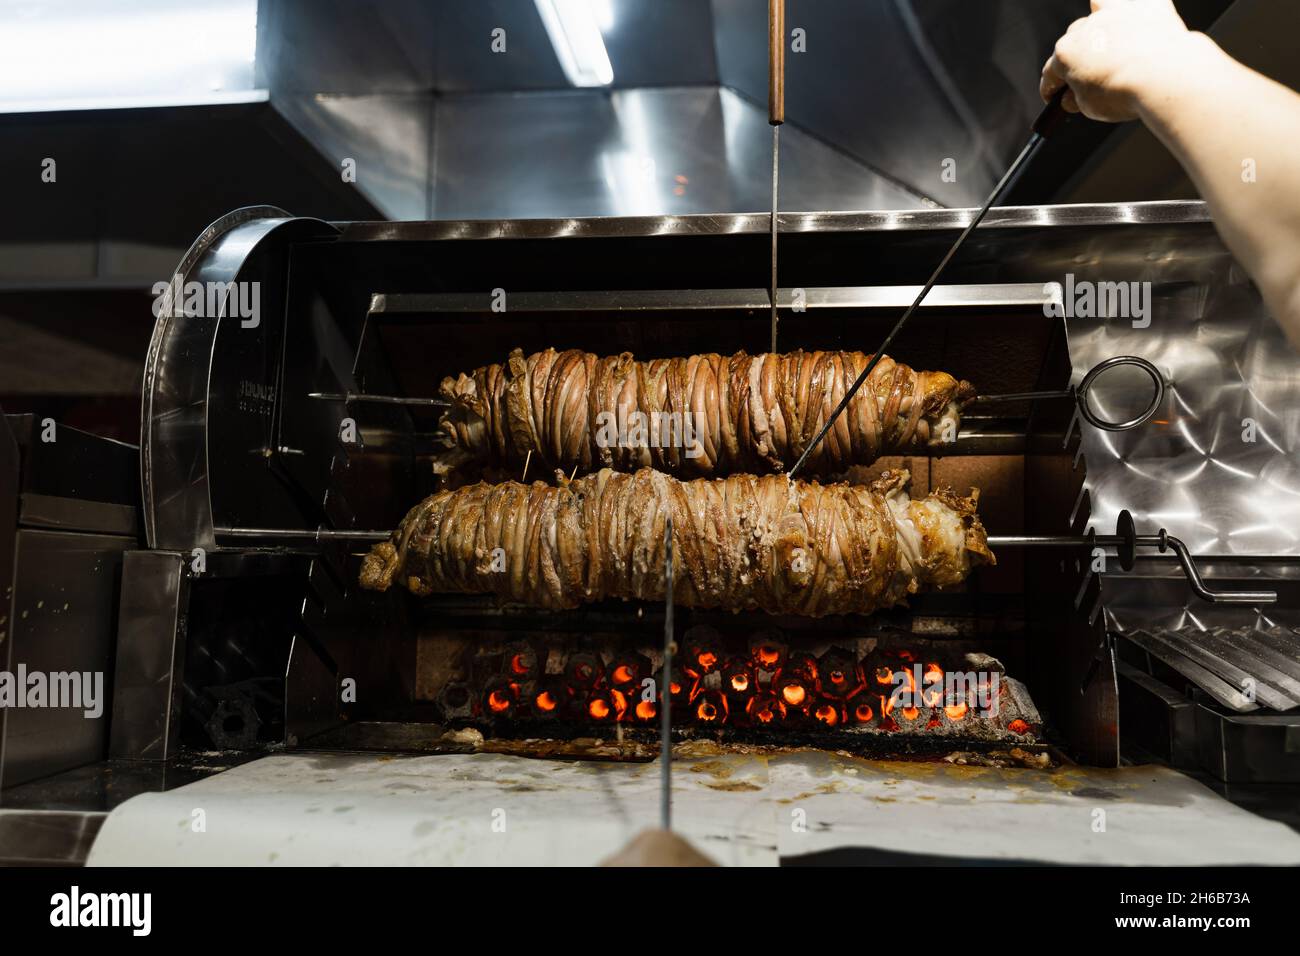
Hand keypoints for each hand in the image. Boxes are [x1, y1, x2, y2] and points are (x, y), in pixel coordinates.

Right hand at [1040, 0, 1196, 121]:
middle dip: (1077, 59)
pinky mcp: (1141, 7)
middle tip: (1088, 78)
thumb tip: (1072, 97)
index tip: (1053, 96)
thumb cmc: (1125, 92)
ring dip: (1097, 32)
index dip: (1050, 87)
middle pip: (1073, 42)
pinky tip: (1125, 16)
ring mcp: (1112, 14)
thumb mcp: (1090, 107)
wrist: (1163, 74)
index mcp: (1065, 54)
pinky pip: (1123, 2)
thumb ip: (1077, 99)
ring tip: (1109, 48)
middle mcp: (1083, 29)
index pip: (1051, 72)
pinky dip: (1120, 8)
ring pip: (1095, 17)